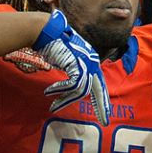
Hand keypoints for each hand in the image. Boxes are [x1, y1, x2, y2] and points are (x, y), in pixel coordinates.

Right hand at [33, 10, 110, 124]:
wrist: (46, 31)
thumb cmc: (53, 45)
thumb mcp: (67, 59)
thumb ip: (74, 70)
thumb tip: (74, 86)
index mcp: (91, 60)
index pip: (99, 83)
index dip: (102, 98)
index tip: (104, 112)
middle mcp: (92, 61)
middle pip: (99, 88)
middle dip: (101, 106)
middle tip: (104, 121)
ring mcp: (85, 62)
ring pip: (81, 90)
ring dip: (65, 100)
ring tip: (53, 106)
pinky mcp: (76, 63)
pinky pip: (71, 85)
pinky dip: (60, 91)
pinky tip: (49, 93)